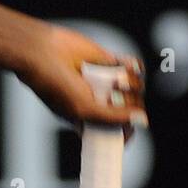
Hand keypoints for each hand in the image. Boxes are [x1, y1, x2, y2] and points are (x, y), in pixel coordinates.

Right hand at [17, 23, 147, 139]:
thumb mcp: (83, 110)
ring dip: (132, 84)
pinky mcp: (111, 62)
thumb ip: (112, 118)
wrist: (45, 54)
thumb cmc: (56, 87)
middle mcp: (101, 103)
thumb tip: (142, 120)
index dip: (128, 131)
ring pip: (137, 88)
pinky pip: (134, 67)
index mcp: (92, 121)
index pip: (118, 132)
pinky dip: (134, 67)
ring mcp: (108, 83)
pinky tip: (124, 66)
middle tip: (112, 97)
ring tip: (116, 80)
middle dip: (128, 104)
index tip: (129, 128)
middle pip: (132, 109)